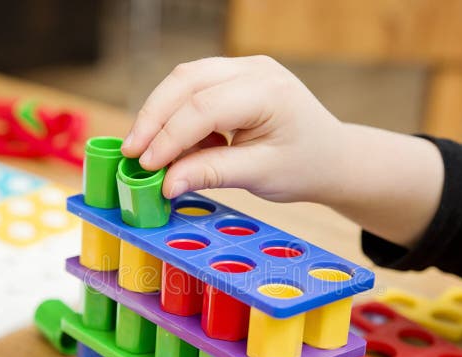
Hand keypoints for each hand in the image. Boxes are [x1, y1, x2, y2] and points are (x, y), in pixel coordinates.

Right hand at [121, 55, 343, 202]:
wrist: (331, 156)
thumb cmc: (304, 166)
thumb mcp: (260, 175)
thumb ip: (212, 174)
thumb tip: (165, 184)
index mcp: (268, 91)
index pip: (204, 107)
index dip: (168, 137)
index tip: (146, 166)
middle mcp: (255, 69)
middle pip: (186, 82)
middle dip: (153, 118)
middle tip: (130, 154)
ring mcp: (244, 67)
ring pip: (184, 80)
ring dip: (159, 113)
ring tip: (146, 152)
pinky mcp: (234, 76)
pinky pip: (194, 87)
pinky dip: (176, 114)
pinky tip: (173, 145)